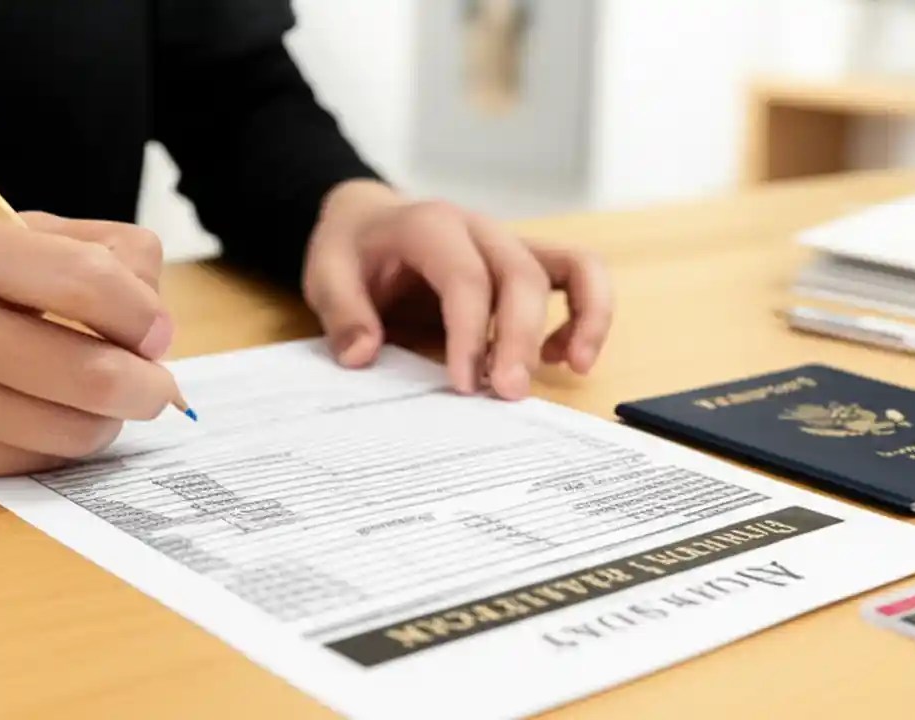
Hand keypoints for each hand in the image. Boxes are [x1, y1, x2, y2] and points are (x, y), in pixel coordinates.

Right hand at [0, 213, 178, 477]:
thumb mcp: (21, 238)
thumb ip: (108, 255)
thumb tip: (158, 329)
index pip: (90, 282)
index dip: (146, 316)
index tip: (158, 334)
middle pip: (94, 376)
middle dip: (149, 387)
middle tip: (154, 385)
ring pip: (73, 430)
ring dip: (107, 420)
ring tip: (96, 399)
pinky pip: (33, 462)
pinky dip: (58, 444)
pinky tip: (44, 415)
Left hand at [303, 181, 612, 399]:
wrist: (370, 221)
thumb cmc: (354, 251)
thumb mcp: (327, 274)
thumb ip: (342, 312)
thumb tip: (361, 355)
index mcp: (431, 225)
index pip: (466, 277)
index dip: (470, 333)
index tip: (462, 384)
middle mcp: (481, 228)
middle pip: (522, 275)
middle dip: (521, 339)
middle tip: (507, 394)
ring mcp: (511, 242)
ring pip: (573, 264)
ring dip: (584, 317)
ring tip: (576, 367)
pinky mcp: (529, 261)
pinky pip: (579, 275)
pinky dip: (587, 313)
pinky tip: (564, 358)